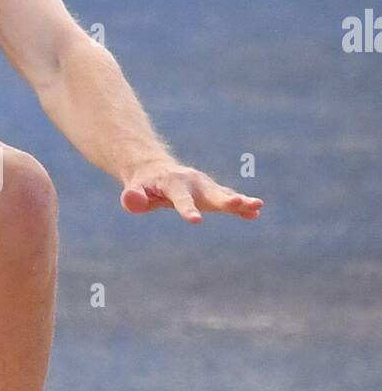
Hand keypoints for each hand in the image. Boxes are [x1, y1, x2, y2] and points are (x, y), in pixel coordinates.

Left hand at [120, 161, 263, 223]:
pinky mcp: (212, 192)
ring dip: (241, 201)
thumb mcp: (133, 191)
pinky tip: (255, 213)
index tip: (196, 221)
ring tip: (258, 207)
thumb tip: (132, 201)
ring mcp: (205, 186)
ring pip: (224, 194)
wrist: (154, 170)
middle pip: (211, 193)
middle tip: (239, 203)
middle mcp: (193, 182)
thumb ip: (133, 197)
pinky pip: (228, 199)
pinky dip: (241, 207)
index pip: (181, 199)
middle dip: (225, 200)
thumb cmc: (142, 186)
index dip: (187, 209)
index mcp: (173, 183)